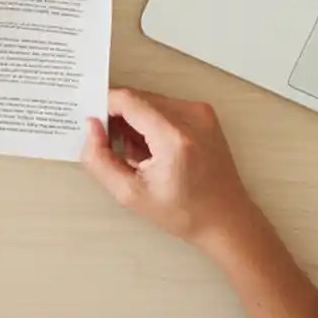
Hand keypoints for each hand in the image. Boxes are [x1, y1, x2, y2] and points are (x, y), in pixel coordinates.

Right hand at [81, 88, 253, 251]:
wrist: (226, 219)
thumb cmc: (184, 213)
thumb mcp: (131, 195)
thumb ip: (100, 160)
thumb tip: (91, 126)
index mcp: (174, 138)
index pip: (128, 100)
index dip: (103, 106)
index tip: (92, 123)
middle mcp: (191, 117)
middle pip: (138, 98)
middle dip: (119, 118)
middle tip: (113, 148)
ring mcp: (201, 113)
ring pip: (150, 101)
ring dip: (136, 121)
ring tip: (138, 155)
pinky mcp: (204, 114)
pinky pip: (166, 107)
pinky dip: (152, 123)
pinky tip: (154, 150)